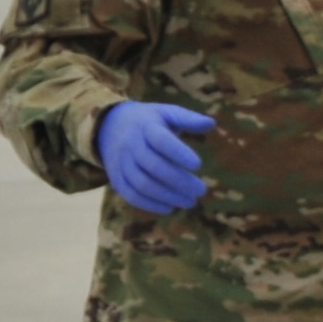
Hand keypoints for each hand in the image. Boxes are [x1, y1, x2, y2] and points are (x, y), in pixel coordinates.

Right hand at [97, 101, 214, 212]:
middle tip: (201, 190)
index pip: (161, 140)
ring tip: (190, 202)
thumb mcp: (167, 113)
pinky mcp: (117, 179)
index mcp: (146, 126)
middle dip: (179, 180)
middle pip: (153, 165)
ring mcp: (121, 163)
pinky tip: (170, 208)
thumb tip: (212, 123)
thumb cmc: (149, 121)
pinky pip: (131, 195)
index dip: (178, 153)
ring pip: (142, 184)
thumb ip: (189, 119)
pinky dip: (151, 205)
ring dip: (168, 196)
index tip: (198, 164)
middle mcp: (131, 144)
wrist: (111, 126)